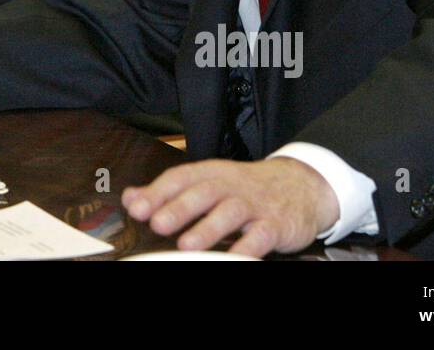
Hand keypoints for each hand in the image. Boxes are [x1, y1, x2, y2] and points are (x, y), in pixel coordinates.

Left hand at [121, 157, 339, 256]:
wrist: (301, 185)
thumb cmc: (245, 188)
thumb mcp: (208, 182)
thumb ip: (169, 192)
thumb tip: (132, 198)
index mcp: (210, 174)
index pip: (180, 178)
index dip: (157, 192)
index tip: (136, 208)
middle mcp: (230, 186)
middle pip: (203, 192)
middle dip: (179, 208)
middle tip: (157, 223)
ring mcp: (254, 205)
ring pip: (230, 212)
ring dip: (208, 229)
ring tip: (187, 246)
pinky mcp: (276, 224)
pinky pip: (261, 236)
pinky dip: (247, 247)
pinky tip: (234, 258)